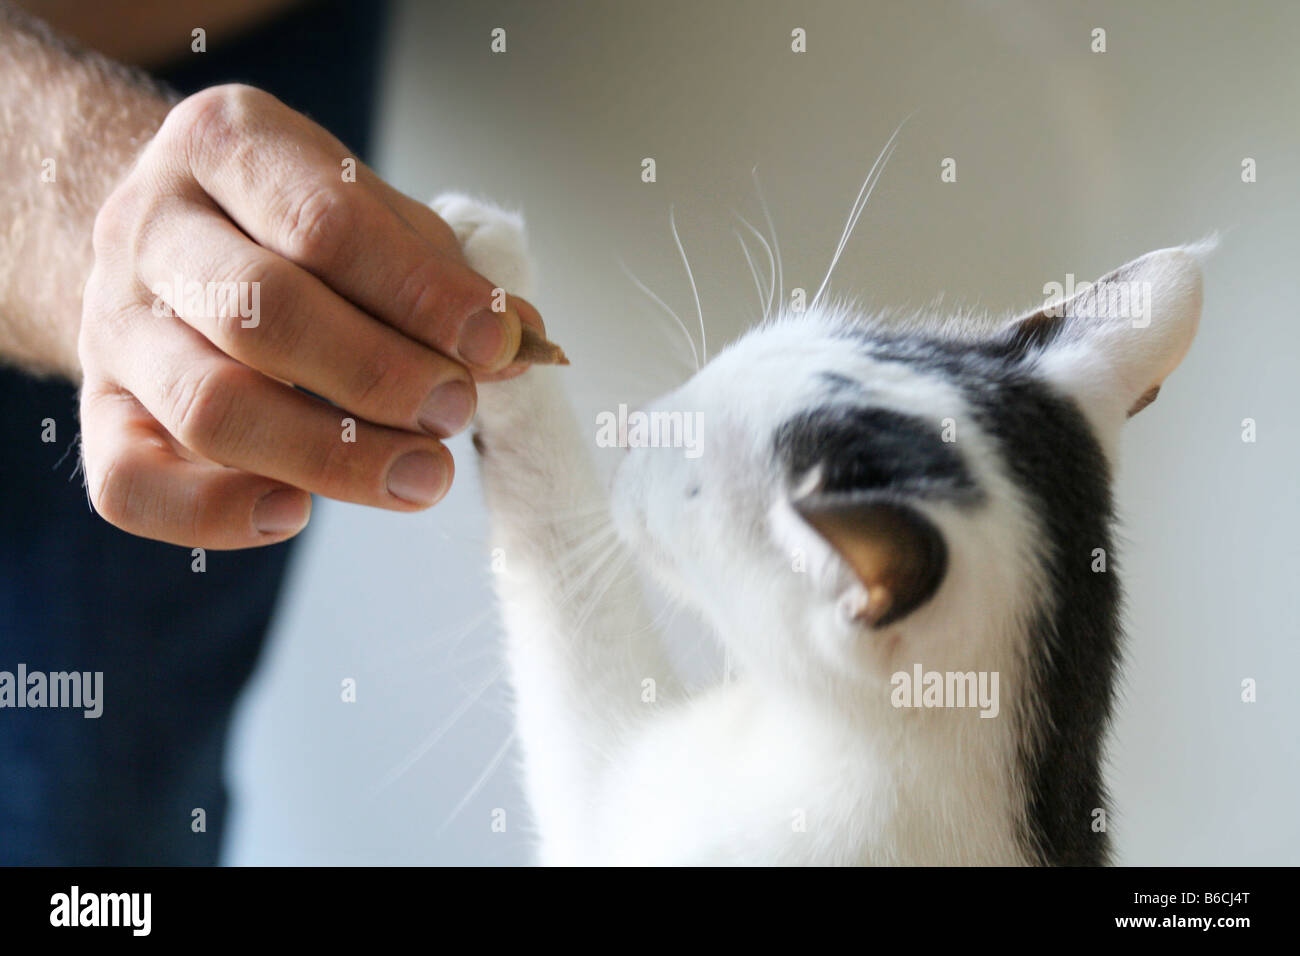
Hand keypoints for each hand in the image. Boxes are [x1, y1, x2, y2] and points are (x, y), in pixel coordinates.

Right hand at [78, 84, 542, 549]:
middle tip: (457, 411)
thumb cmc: (295, 226)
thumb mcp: (373, 212)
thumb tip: (523, 346)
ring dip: (331, 456)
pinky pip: (128, 485)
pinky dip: (214, 512)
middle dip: (379, 375)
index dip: (419, 294)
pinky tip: (295, 514)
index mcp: (226, 146)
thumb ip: (442, 273)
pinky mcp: (97, 413)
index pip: (324, 223)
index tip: (495, 345)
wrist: (171, 235)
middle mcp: (150, 226)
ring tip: (423, 476)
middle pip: (261, 313)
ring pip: (209, 407)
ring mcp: (113, 324)